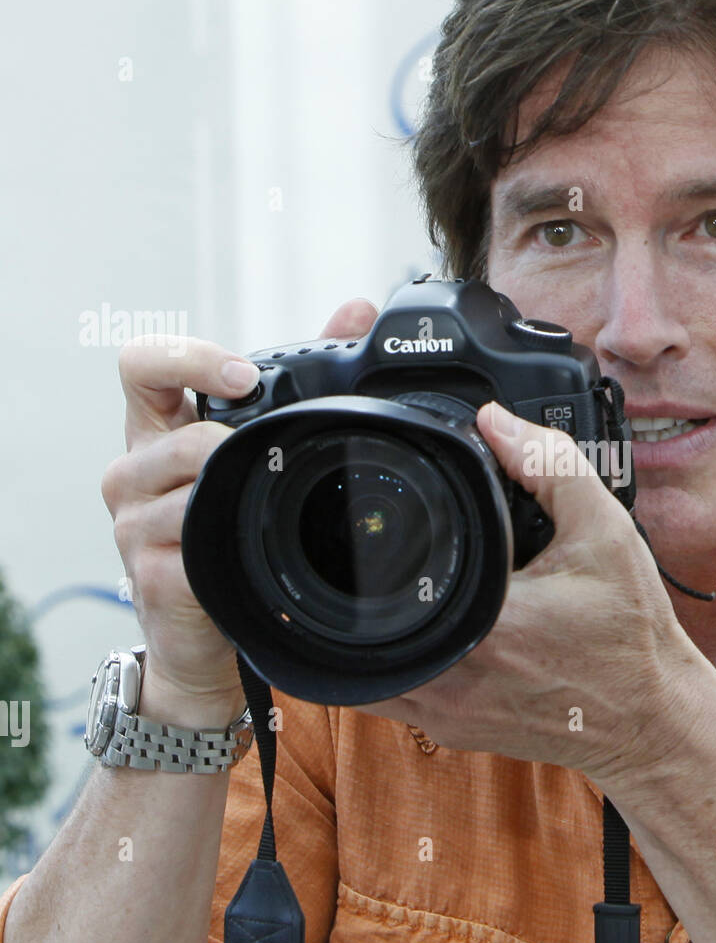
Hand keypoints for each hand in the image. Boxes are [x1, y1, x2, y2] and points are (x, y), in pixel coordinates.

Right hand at [100, 298, 378, 705]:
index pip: (141, 364)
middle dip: (235, 445)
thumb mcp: (248, 452)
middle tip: (275, 456)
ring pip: (191, 493)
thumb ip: (296, 381)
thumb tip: (354, 310)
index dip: (188, 358)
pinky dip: (236, 546)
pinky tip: (255, 553)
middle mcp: (133, 471)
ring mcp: (135, 526)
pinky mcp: (154, 576)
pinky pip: (197, 548)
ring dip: (240, 497)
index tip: (242, 375)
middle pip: (179, 437)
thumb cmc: (226, 531)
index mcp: (155, 429)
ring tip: (269, 510)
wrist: (199, 633)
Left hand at [354, 403, 704, 784]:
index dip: (383, 535)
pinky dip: (392, 660)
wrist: (651, 721)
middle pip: (363, 615)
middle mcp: (451, 675)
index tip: (395, 517)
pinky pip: (389, 695)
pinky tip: (422, 630)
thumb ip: (549, 464)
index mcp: (483, 623)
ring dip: (367, 626)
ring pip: (362, 665)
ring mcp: (443, 712)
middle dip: (369, 577)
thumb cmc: (633, 636)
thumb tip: (494, 420)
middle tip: (397, 549)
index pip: (393, 570)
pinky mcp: (450, 732)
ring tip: (401, 588)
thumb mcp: (605, 532)